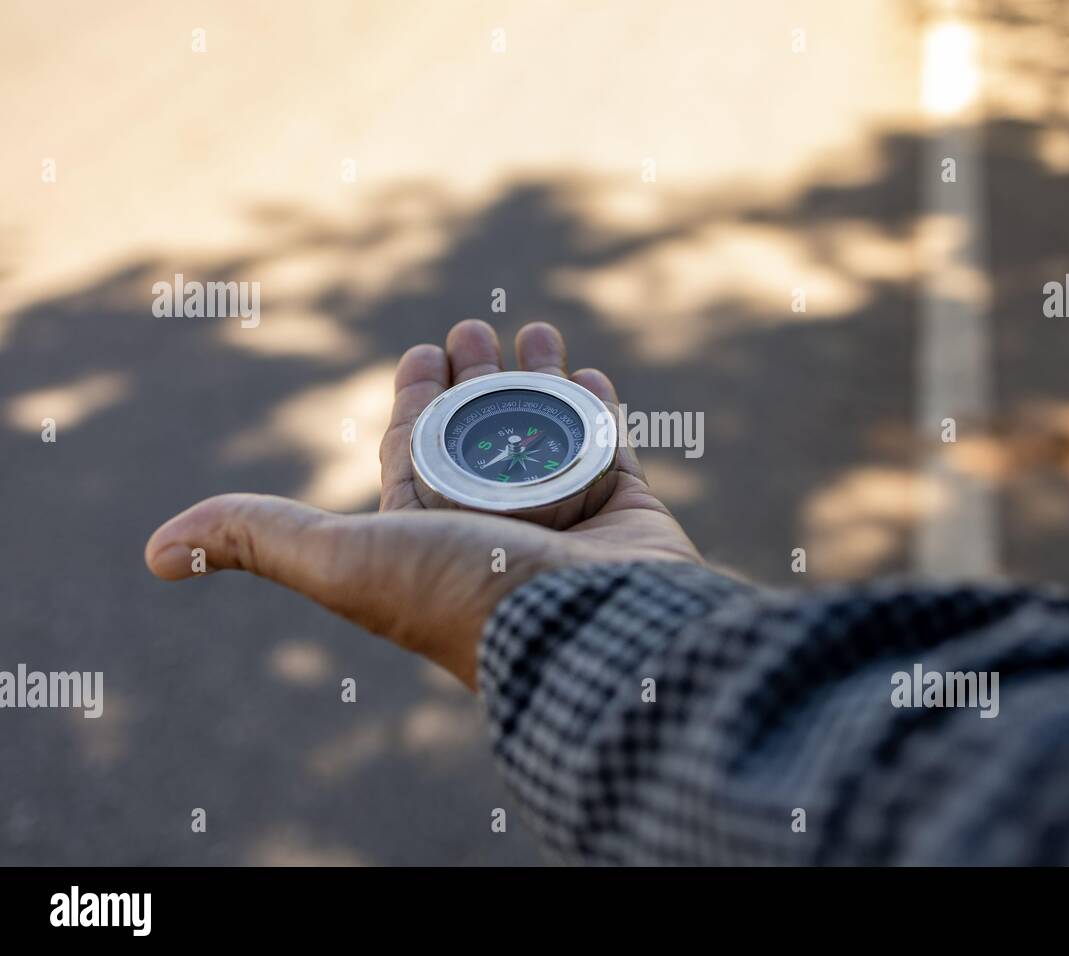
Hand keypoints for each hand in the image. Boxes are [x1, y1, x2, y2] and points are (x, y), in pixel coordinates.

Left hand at [144, 321, 700, 687]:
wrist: (590, 629)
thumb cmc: (466, 593)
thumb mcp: (344, 561)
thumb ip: (261, 538)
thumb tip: (154, 551)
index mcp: (431, 531)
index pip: (413, 449)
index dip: (414, 399)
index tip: (423, 352)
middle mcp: (494, 522)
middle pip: (480, 430)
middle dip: (475, 376)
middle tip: (474, 327)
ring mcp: (562, 517)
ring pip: (543, 428)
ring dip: (535, 377)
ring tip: (537, 332)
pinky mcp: (623, 510)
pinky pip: (606, 444)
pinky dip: (596, 408)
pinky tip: (587, 375)